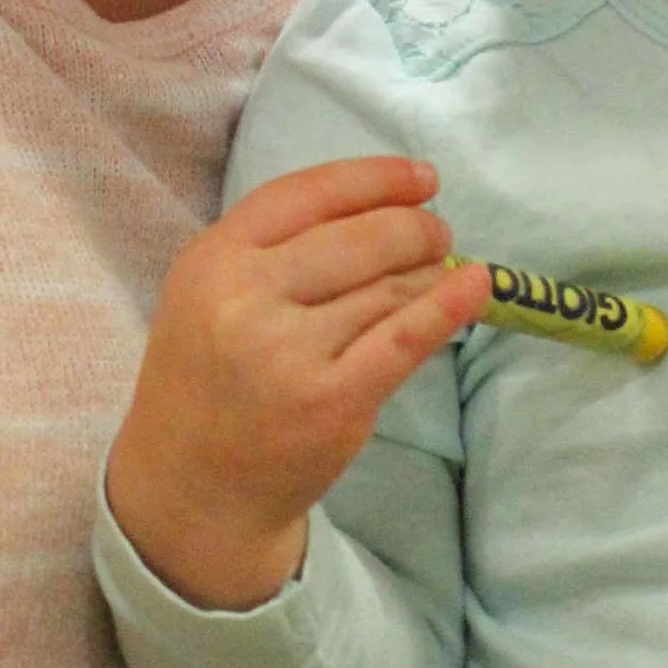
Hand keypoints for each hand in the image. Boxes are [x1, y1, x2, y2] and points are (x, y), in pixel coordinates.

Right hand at [103, 158, 490, 612]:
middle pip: (358, 237)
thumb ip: (275, 251)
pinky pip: (406, 339)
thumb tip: (387, 210)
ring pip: (387, 288)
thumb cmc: (209, 382)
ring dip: (429, 273)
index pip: (308, 194)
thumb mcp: (210, 296)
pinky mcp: (332, 400)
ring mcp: (289, 351)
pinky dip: (448, 307)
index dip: (374, 179)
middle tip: (437, 233)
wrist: (191, 488)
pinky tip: (476, 287)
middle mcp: (245, 298)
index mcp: (212, 260)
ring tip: (442, 271)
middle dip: (413, 228)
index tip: (421, 178)